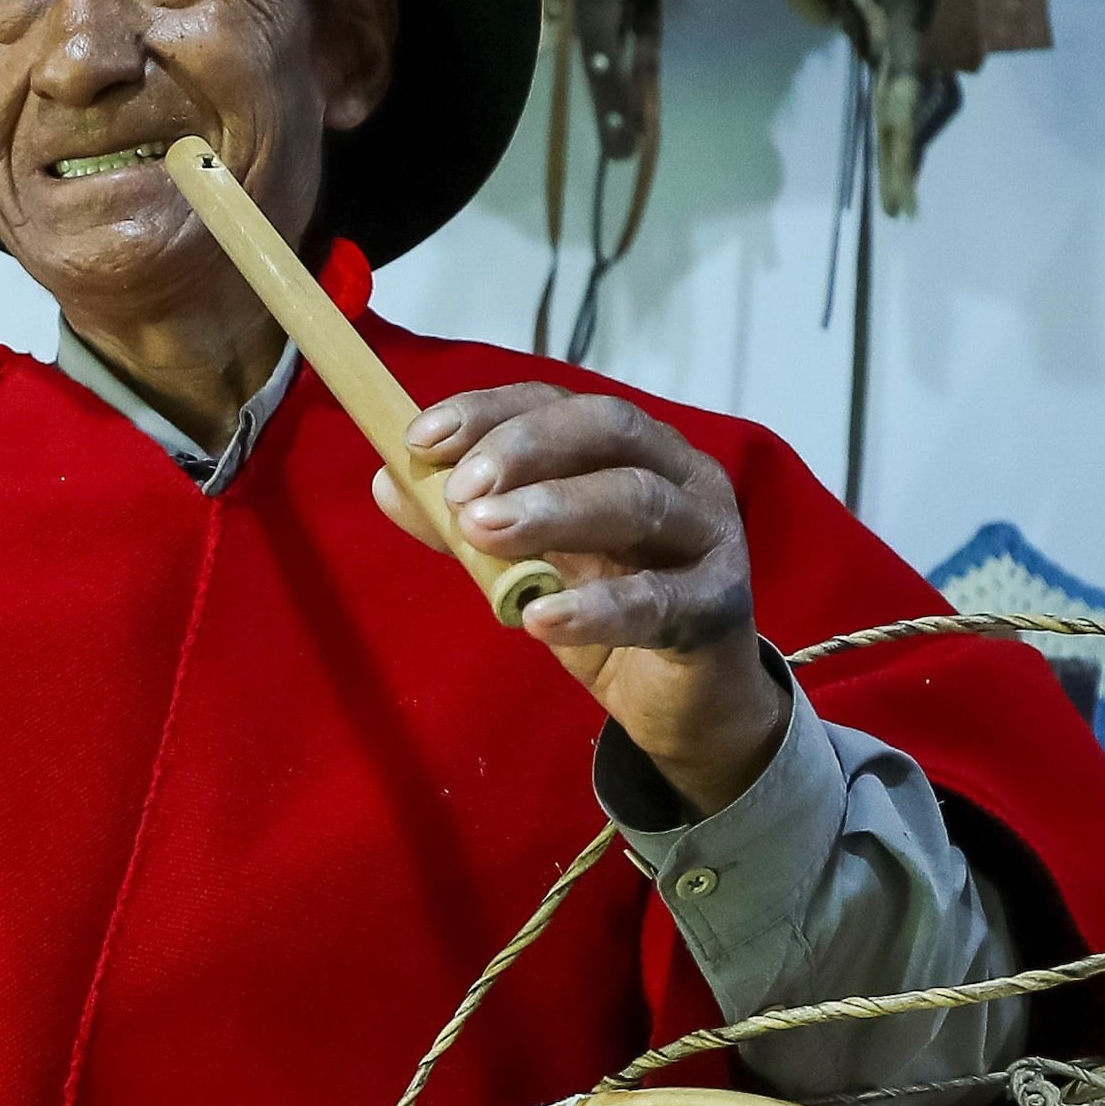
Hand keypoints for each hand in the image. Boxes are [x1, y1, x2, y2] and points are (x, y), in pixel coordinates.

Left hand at [399, 384, 790, 814]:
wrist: (684, 702)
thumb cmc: (609, 616)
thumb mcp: (527, 563)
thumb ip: (466, 524)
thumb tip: (386, 482)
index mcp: (632, 448)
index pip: (559, 402)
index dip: (491, 412)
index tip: (421, 438)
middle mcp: (680, 473)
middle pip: (609, 428)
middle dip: (526, 448)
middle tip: (460, 490)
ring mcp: (709, 535)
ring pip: (637, 500)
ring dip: (553, 510)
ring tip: (483, 533)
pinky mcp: (719, 605)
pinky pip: (658, 600)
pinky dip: (596, 605)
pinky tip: (540, 617)